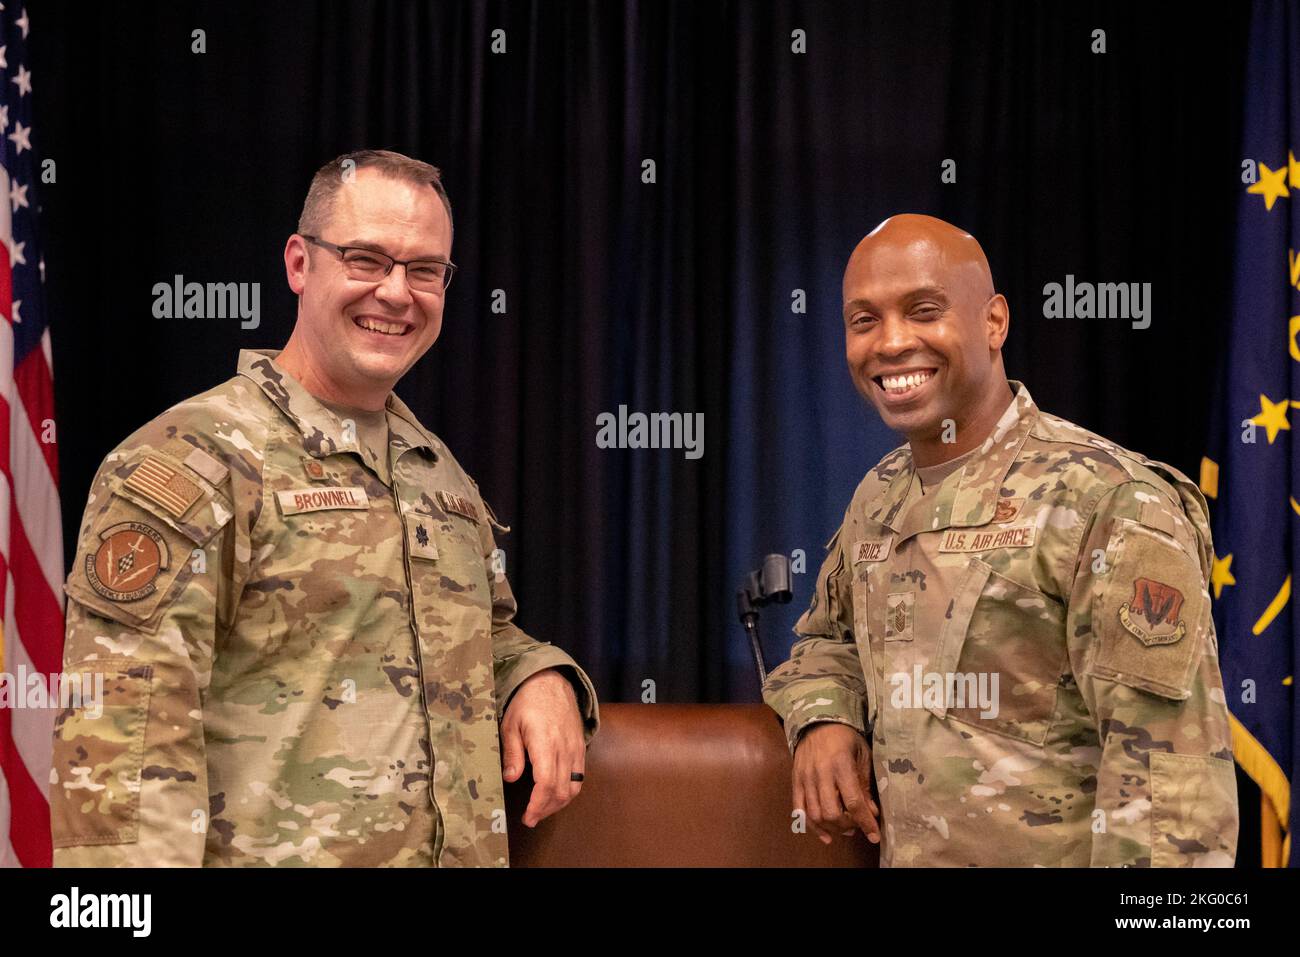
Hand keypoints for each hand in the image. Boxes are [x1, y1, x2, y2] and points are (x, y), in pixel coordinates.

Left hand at [501, 668, 585, 826]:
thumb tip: (511, 779)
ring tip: (542, 809)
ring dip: (559, 803)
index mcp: (545, 743)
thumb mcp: (510, 725)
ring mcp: (575, 748)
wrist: (551, 681)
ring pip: (574, 787)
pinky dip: (569, 791)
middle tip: (531, 818)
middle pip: (562, 790)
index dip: (538, 805)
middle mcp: (564, 748)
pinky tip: (555, 794)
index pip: (547, 783)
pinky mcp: (580, 747)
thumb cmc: (527, 702)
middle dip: (546, 809)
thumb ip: (512, 753)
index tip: (528, 817)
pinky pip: (580, 776)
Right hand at [792, 722, 879, 845]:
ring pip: (815, 815)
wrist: (817, 722)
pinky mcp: (795, 781)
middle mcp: (821, 774)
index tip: (875, 836)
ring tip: (845, 829)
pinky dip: (811, 827)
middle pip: (832, 813)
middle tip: (857, 826)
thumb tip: (872, 813)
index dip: (865, 822)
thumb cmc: (846, 738)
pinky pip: (799, 810)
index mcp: (841, 765)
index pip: (853, 802)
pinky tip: (825, 835)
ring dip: (832, 828)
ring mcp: (805, 778)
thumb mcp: (862, 756)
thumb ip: (865, 785)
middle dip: (847, 826)